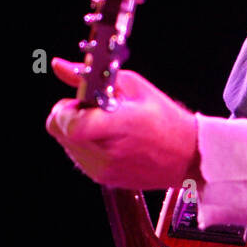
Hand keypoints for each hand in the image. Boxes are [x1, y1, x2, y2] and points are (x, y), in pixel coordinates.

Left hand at [46, 57, 199, 189]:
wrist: (187, 156)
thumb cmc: (165, 119)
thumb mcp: (132, 86)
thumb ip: (90, 77)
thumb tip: (60, 66)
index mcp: (117, 125)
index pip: (68, 124)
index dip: (65, 109)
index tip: (78, 101)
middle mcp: (106, 153)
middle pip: (59, 132)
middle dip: (69, 116)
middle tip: (92, 110)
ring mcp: (103, 170)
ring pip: (66, 145)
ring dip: (77, 131)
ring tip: (106, 125)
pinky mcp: (102, 180)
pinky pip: (79, 157)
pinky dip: (86, 146)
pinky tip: (110, 140)